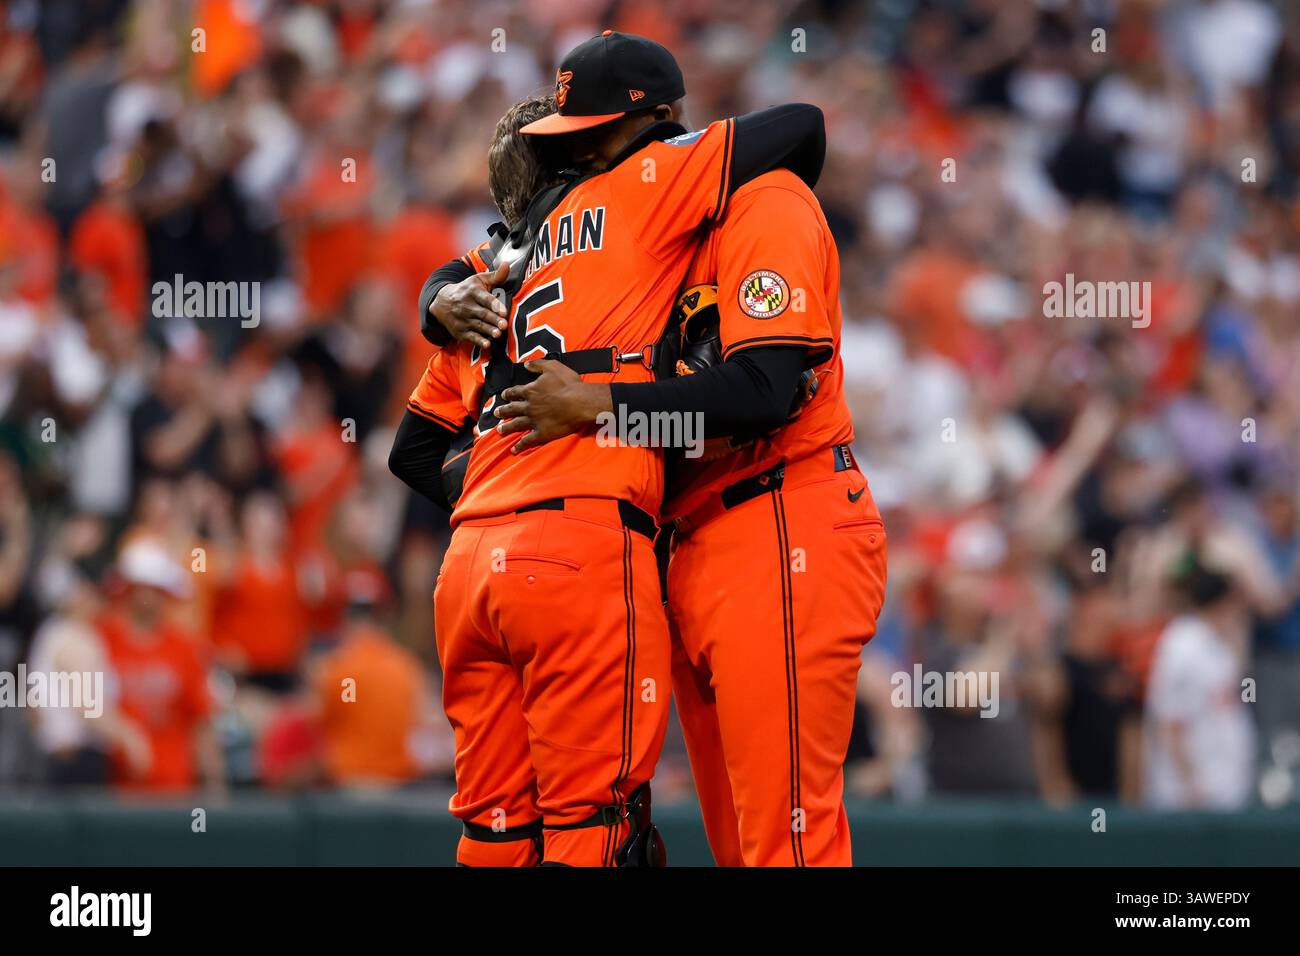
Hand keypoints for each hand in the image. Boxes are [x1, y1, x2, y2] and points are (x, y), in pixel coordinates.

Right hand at [431, 261, 509, 348]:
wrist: (442, 302)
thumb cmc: (467, 290)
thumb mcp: (478, 280)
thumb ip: (495, 275)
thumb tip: (507, 264)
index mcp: (472, 292)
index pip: (485, 298)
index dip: (494, 305)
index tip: (503, 311)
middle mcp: (466, 306)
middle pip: (483, 314)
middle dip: (494, 320)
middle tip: (504, 325)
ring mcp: (462, 320)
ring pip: (478, 326)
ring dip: (488, 331)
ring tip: (498, 334)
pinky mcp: (460, 331)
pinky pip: (470, 337)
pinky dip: (478, 341)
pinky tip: (487, 344)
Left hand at [494, 359, 610, 452]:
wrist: (580, 403)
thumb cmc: (569, 385)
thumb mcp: (553, 367)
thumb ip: (538, 365)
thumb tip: (526, 364)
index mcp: (531, 391)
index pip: (515, 392)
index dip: (508, 393)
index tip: (503, 395)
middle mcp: (529, 407)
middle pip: (512, 409)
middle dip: (503, 411)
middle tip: (496, 413)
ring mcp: (534, 421)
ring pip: (516, 425)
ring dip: (507, 428)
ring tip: (499, 430)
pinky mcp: (542, 433)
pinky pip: (527, 441)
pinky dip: (520, 446)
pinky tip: (514, 450)